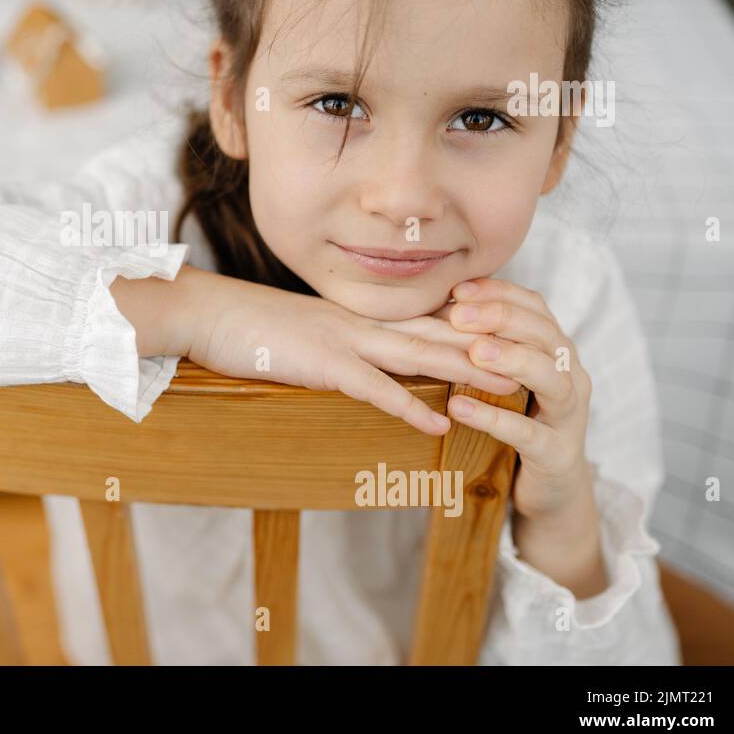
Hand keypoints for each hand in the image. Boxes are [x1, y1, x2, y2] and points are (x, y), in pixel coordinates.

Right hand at [172, 268, 520, 435]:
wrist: (201, 312)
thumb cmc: (238, 324)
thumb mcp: (292, 331)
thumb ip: (323, 342)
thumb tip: (342, 357)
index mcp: (350, 316)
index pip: (418, 320)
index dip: (463, 330)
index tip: (504, 341)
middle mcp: (356, 322)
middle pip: (434, 332)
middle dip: (485, 346)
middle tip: (531, 360)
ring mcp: (341, 340)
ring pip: (417, 355)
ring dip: (466, 371)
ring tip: (509, 389)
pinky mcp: (321, 363)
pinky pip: (374, 387)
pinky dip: (409, 404)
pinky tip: (438, 421)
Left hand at [440, 277, 593, 519]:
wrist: (550, 489)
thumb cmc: (518, 421)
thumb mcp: (504, 378)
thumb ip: (484, 345)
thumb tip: (437, 308)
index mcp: (556, 351)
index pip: (535, 308)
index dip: (499, 292)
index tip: (458, 289)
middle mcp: (570, 375)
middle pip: (545, 334)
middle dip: (502, 319)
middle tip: (458, 315)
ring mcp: (569, 415)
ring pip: (551, 377)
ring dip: (511, 360)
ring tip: (473, 352)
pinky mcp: (557, 454)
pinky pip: (529, 432)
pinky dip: (494, 418)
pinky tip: (460, 407)